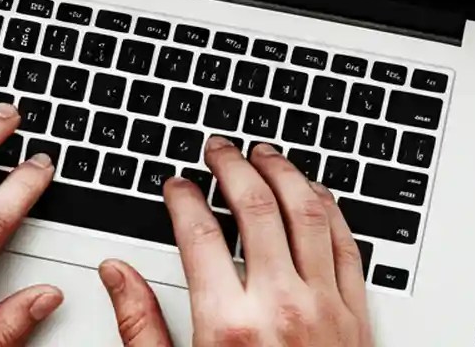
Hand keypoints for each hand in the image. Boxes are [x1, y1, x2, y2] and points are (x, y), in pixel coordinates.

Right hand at [99, 138, 373, 346]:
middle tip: (219, 148)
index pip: (199, 232)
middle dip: (234, 165)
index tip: (176, 184)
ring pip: (308, 212)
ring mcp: (326, 307)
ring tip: (265, 154)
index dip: (183, 197)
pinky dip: (329, 208)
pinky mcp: (358, 316)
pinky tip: (315, 194)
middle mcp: (281, 307)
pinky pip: (347, 243)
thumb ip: (141, 326)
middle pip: (257, 206)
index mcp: (228, 324)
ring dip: (285, 173)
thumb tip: (116, 275)